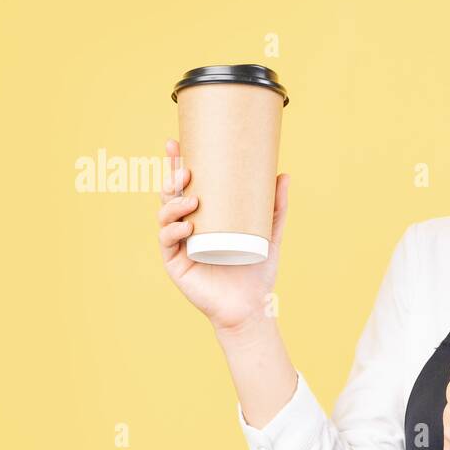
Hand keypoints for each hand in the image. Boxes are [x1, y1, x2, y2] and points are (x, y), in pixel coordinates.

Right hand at [156, 137, 290, 332]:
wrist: (250, 306)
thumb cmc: (257, 271)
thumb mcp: (269, 234)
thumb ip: (276, 207)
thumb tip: (284, 174)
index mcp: (204, 216)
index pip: (187, 185)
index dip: (177, 164)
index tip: (175, 143)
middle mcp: (187, 227)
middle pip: (170, 196)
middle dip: (172, 179)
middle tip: (186, 172)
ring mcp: (179, 244)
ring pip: (165, 216)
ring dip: (174, 204)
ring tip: (192, 201)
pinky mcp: (175, 263)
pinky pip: (167, 242)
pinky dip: (173, 232)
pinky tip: (185, 228)